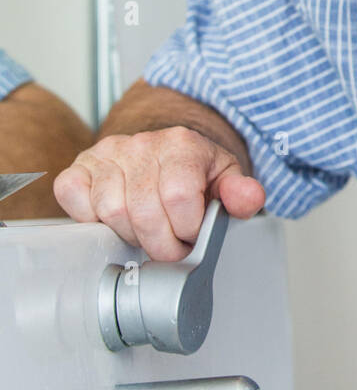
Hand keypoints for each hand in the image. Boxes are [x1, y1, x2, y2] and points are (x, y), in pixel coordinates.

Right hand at [53, 127, 264, 258]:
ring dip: (130, 234)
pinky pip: (74, 197)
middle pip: (143, 211)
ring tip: (146, 231)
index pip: (179, 197)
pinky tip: (116, 219)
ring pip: (111, 211)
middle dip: (160, 242)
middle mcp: (142, 144)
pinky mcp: (81, 167)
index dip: (186, 230)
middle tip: (171, 245)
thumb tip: (249, 198)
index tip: (192, 236)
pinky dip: (92, 219)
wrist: (166, 155)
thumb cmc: (195, 174)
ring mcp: (108, 153)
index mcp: (183, 145)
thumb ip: (241, 194)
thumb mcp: (226, 182)